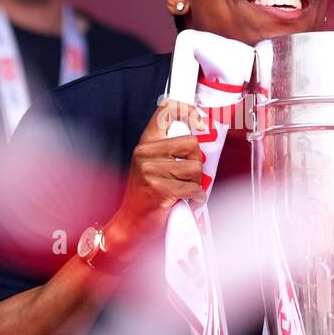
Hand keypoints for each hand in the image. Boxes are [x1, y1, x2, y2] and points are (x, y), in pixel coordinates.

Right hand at [103, 99, 209, 263]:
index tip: (200, 123)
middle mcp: (146, 152)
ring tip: (183, 190)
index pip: (167, 109)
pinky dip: (196, 198)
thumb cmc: (146, 196)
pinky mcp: (159, 188)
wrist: (131, 225)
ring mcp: (151, 170)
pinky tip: (185, 201)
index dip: (188, 110)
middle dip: (197, 161)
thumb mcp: (153, 165)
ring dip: (196, 183)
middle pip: (192, 143)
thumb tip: (201, 133)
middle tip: (187, 176)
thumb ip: (170, 148)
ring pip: (196, 167)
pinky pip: (194, 188)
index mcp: (145, 142)